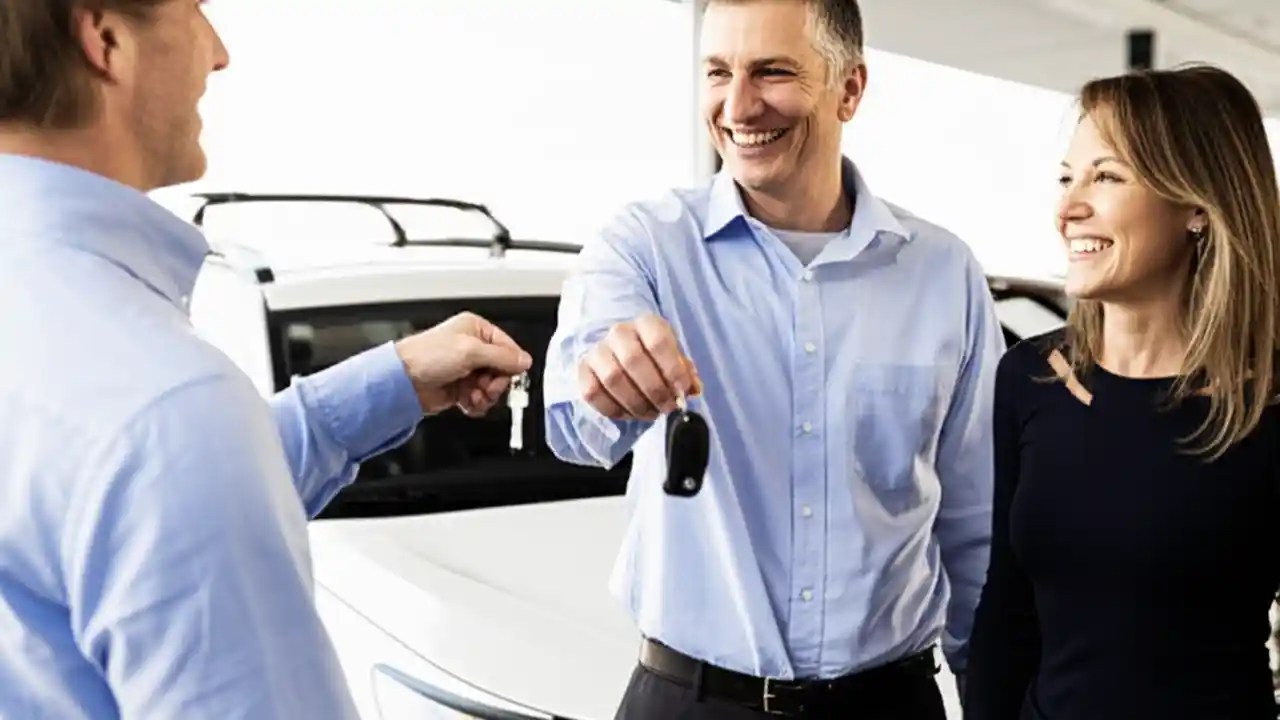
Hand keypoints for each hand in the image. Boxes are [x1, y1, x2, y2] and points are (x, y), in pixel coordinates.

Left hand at [395, 312, 532, 415]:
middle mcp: (472, 348)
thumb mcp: (471, 351)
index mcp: (476, 330)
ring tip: (474, 396)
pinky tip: (468, 402)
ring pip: (492, 387)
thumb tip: (524, 361)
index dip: (510, 364)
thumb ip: (502, 357)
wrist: (402, 381)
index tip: (508, 375)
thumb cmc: (426, 357)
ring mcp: (466, 370)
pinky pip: (480, 400)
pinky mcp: (460, 388)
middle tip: (487, 387)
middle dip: (496, 383)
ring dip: (486, 396)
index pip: (508, 347)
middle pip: (502, 370)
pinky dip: (477, 404)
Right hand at [578, 313, 700, 420]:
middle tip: (667, 408)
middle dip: (654, 390)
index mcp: (647, 324)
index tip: (682, 391)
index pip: (658, 341)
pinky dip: (614, 409)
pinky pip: (593, 393)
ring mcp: (598, 351)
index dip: (672, 369)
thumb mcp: (673, 359)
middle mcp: (620, 333)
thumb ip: (685, 373)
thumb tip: (693, 389)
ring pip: (613, 379)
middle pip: (634, 361)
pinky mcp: (583, 370)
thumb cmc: (652, 358)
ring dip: (636, 403)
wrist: (618, 355)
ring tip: (651, 413)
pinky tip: (629, 414)